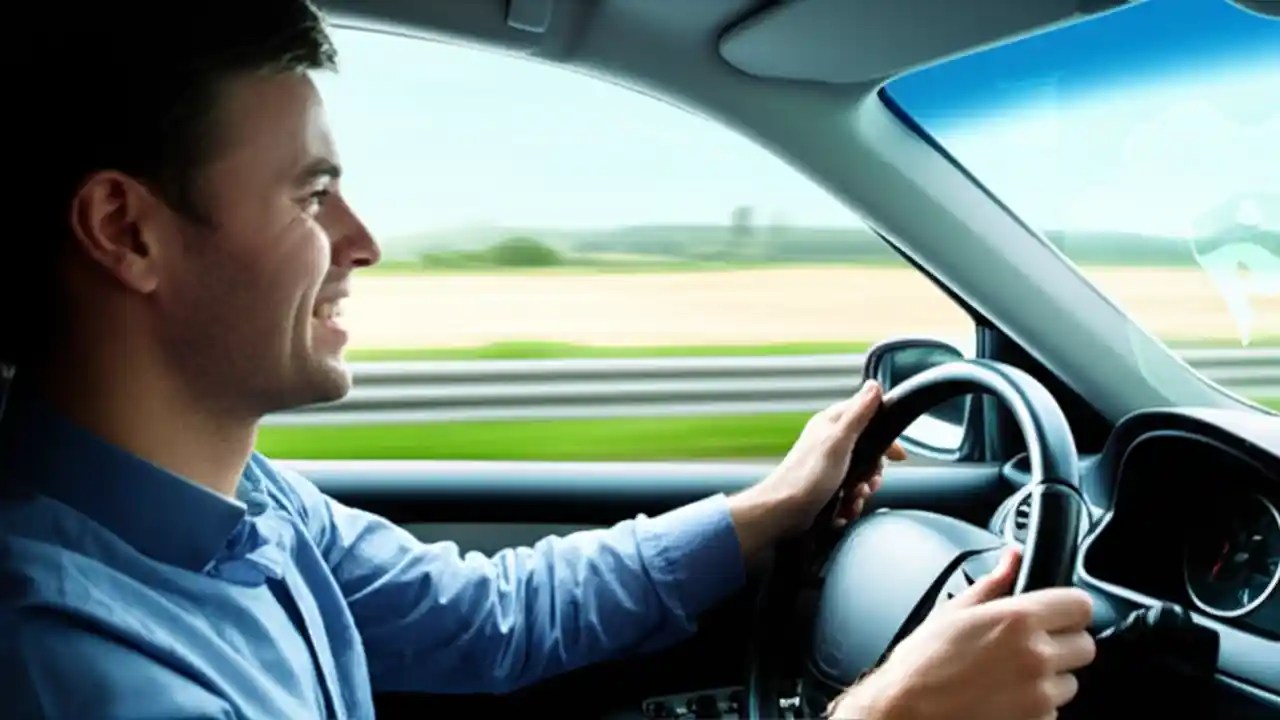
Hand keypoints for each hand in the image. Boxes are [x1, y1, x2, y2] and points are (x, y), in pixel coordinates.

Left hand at [758, 379, 905, 534]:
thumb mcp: (839, 441)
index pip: (869, 418)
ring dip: (863, 491)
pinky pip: (850, 493)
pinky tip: (844, 509)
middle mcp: (830, 442)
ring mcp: (828, 466)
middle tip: (867, 481)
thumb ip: (858, 414)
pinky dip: (851, 504)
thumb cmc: (808, 476)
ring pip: (862, 476)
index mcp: (832, 424)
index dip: (885, 437)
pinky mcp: (826, 486)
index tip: (896, 455)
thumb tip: (874, 386)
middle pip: (870, 452)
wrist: (783, 511)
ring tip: (853, 497)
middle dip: (873, 472)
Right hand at [827, 547, 1096, 719]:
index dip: (1069, 609)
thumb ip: (994, 582)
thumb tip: (1012, 557)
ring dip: (1050, 678)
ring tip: (1010, 676)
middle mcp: (1036, 656)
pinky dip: (1036, 706)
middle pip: (1084, 646)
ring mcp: (1039, 695)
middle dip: (1063, 645)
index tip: (1057, 614)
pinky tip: (1004, 698)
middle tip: (1031, 647)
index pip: (1081, 606)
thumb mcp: (954, 612)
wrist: (907, 711)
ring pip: (1070, 681)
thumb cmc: (922, 664)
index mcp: (1017, 620)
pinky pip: (1053, 710)